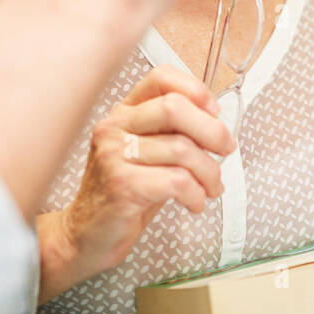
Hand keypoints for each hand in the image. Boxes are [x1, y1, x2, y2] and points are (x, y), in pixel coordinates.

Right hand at [55, 66, 235, 282]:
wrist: (86, 235)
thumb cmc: (125, 193)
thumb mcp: (150, 154)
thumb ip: (176, 133)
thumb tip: (218, 125)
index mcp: (124, 113)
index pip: (160, 78)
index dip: (195, 89)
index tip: (214, 111)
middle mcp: (115, 127)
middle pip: (174, 107)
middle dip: (212, 130)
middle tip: (227, 150)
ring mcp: (114, 155)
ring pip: (182, 149)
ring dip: (209, 172)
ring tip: (211, 188)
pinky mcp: (122, 186)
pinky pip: (177, 181)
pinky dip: (196, 194)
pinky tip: (195, 203)